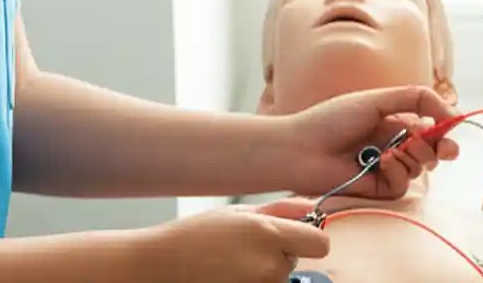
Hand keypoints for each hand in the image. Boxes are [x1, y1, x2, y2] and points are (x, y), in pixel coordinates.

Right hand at [142, 198, 328, 281]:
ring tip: (232, 262)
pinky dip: (253, 282)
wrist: (162, 266)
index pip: (320, 244)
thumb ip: (279, 209)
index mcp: (269, 234)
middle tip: (245, 247)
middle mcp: (270, 265)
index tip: (295, 236)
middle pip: (296, 260)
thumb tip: (309, 207)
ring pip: (280, 276)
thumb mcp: (237, 212)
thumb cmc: (196, 235)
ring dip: (265, 270)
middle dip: (278, 253)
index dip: (310, 238)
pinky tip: (229, 275)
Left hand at [281, 85, 460, 199]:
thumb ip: (415, 99)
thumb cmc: (331, 119)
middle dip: (440, 147)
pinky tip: (381, 163)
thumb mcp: (376, 100)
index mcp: (391, 121)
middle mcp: (391, 144)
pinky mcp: (378, 190)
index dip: (444, 127)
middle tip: (445, 149)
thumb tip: (451, 112)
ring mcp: (385, 168)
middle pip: (431, 149)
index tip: (453, 126)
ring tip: (393, 150)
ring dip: (413, 157)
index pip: (429, 126)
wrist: (301, 149)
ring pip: (419, 168)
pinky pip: (402, 185)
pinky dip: (397, 172)